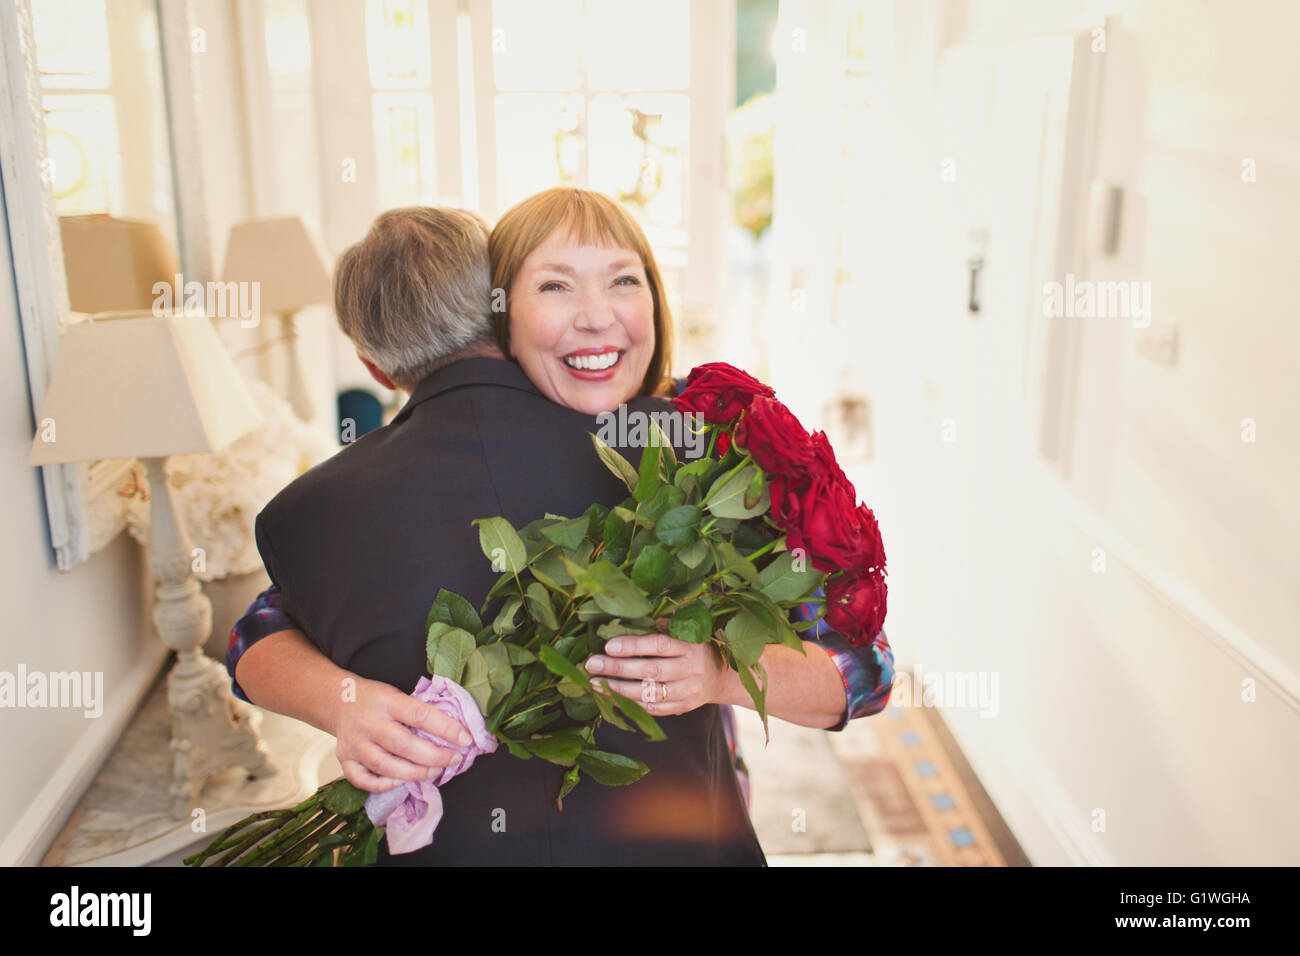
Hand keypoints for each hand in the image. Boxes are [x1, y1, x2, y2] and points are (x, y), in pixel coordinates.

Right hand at [333, 676, 474, 792]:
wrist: (339, 700)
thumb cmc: (376, 699)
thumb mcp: (397, 694)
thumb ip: (419, 712)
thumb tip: (455, 733)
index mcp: (386, 701)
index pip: (420, 715)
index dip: (446, 728)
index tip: (466, 739)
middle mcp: (369, 722)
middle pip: (403, 745)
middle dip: (434, 756)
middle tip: (453, 759)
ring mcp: (354, 743)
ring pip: (385, 766)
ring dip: (414, 773)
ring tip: (434, 772)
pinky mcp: (344, 759)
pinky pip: (363, 780)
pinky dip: (384, 785)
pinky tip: (401, 781)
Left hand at [584, 633, 726, 716]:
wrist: (720, 676)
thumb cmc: (695, 648)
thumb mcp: (687, 632)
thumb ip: (662, 627)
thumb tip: (626, 621)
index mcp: (691, 645)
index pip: (659, 645)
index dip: (633, 646)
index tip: (608, 646)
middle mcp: (691, 669)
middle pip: (651, 670)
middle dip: (618, 668)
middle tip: (592, 664)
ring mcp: (688, 691)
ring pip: (650, 693)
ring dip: (619, 689)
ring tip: (595, 683)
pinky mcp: (684, 707)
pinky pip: (654, 709)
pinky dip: (632, 704)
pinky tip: (612, 697)